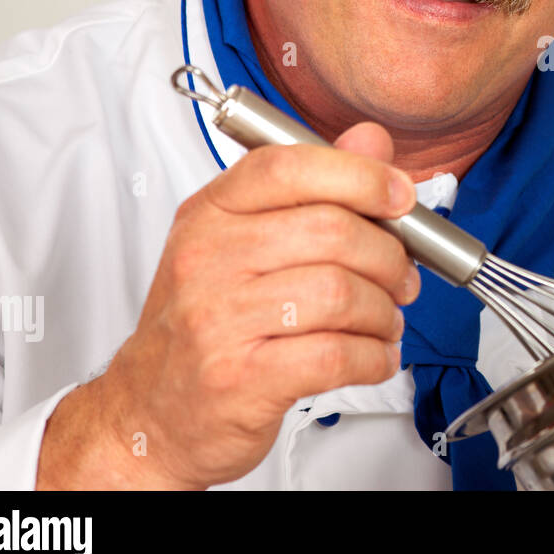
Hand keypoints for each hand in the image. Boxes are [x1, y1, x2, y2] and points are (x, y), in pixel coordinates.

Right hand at [37, 123, 420, 489]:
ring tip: (385, 321)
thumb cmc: (207, 323)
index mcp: (210, 212)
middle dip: (389, 256)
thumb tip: (372, 141)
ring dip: (384, 311)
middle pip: (331, 231)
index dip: (360, 175)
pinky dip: (374, 356)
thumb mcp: (243, 241)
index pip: (289, 167)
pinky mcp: (240, 378)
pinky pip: (335, 355)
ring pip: (340, 293)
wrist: (150, 411)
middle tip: (402, 278)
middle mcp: (208, 259)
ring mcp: (219, 320)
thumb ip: (313, 187)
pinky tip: (375, 356)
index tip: (400, 196)